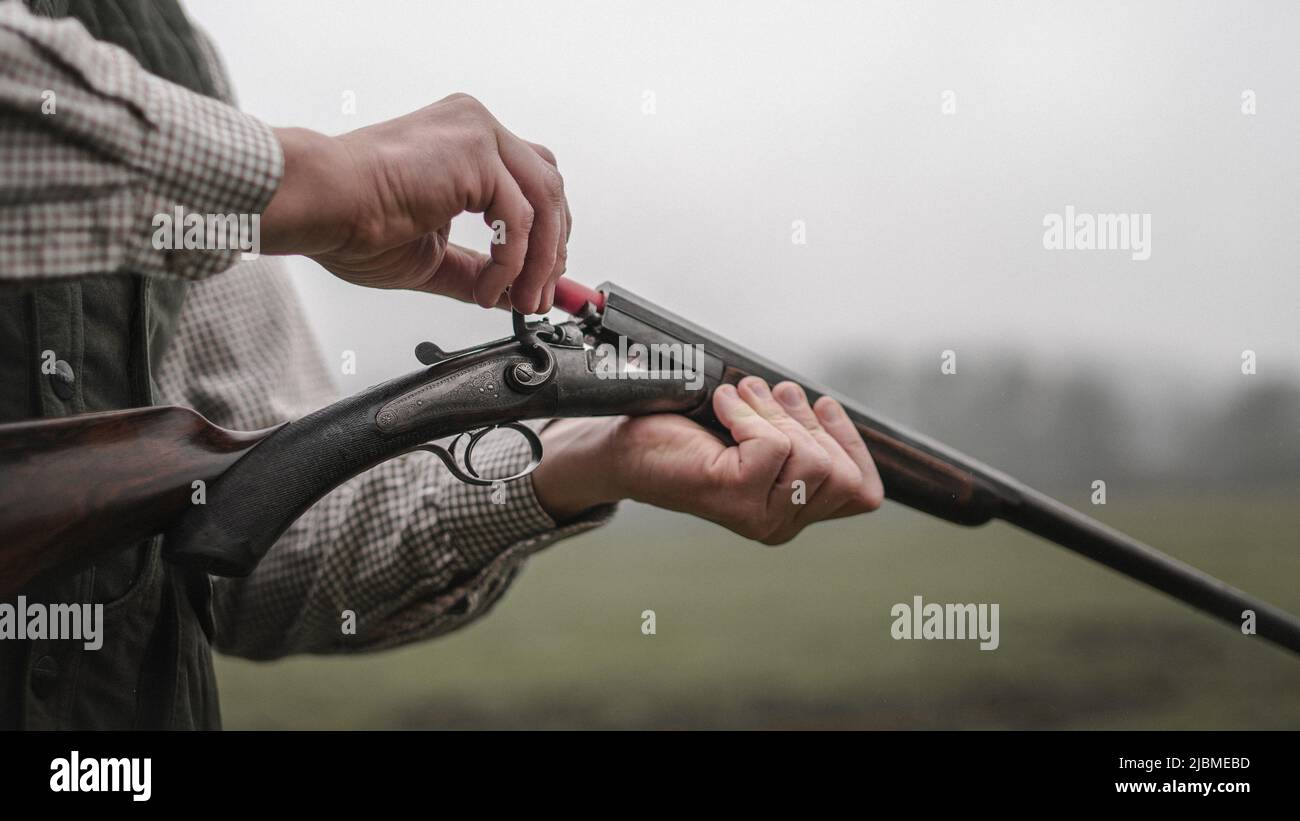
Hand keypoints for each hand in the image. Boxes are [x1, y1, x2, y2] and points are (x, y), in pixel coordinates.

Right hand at [263, 94, 569, 312]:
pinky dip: (512, 263)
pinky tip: (489, 290)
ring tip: (522, 302)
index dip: (545, 235)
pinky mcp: (477, 153)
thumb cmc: (351, 221)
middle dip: (552, 251)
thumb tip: (509, 294)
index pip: (532, 181)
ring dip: (540, 262)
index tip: (541, 281)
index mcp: (464, 141)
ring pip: (545, 202)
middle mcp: (476, 127)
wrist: (319, 205)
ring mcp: (479, 134)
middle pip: (549, 188)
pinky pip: (519, 218)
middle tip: (540, 298)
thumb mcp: (432, 254)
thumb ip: (475, 269)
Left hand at [533, 378, 884, 542]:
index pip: (861, 494)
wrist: (627, 448)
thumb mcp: (756, 437)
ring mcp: (757, 516)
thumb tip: (826, 407)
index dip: (851, 443)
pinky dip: (749, 413)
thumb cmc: (688, 437)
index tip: (821, 404)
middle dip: (808, 421)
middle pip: (839, 471)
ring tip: (744, 395)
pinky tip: (723, 406)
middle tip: (770, 392)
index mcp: (789, 516)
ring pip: (808, 456)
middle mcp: (778, 526)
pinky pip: (772, 444)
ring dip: (776, 412)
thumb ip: (794, 435)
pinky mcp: (733, 494)